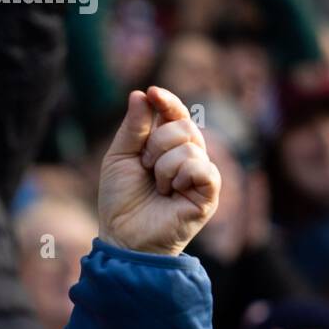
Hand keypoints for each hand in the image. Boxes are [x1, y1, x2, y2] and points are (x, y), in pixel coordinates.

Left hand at [98, 87, 220, 256]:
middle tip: (145, 167)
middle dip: (156, 143)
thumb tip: (142, 94)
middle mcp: (188, 156)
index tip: (152, 92)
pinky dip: (181, 175)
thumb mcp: (119, 158)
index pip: (176, 113)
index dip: (166, 101)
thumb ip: (133, 127)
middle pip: (183, 125)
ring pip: (190, 145)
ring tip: (157, 188)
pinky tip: (171, 192)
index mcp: (168, 146)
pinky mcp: (209, 193)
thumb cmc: (120, 200)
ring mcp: (200, 174)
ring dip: (163, 166)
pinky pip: (202, 167)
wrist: (123, 237)